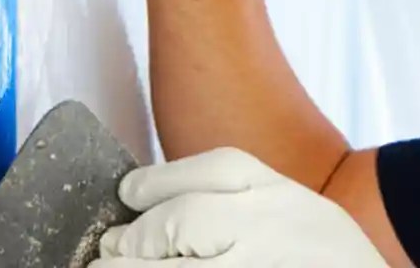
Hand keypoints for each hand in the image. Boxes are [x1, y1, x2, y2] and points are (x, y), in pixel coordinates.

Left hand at [91, 148, 388, 266]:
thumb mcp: (310, 222)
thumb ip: (255, 210)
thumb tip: (174, 213)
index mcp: (289, 199)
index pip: (217, 169)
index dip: (162, 179)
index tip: (130, 192)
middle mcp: (274, 230)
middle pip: (186, 218)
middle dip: (137, 236)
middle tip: (110, 250)